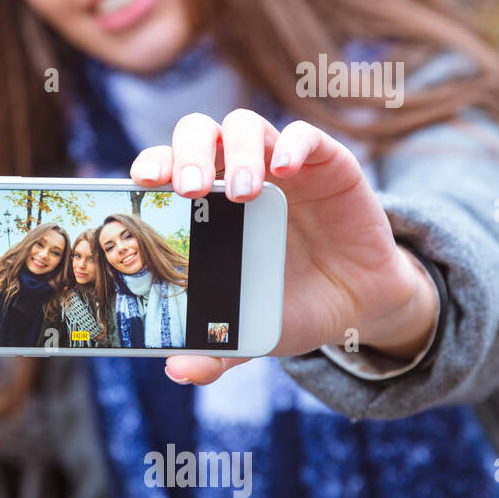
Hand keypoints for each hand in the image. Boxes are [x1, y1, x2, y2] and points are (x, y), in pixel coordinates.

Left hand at [129, 110, 439, 384]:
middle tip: (188, 189)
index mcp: (203, 207)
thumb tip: (177, 371)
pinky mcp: (327, 164)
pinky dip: (293, 144)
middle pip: (198, 134)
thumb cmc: (287, 305)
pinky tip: (286, 169)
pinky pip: (306, 136)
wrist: (357, 304)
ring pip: (245, 126)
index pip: (166, 167)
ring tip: (243, 192)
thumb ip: (214, 350)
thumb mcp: (249, 333)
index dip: (151, 164)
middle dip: (185, 153)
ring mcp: (280, 165)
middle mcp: (234, 175)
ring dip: (239, 151)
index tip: (142, 182)